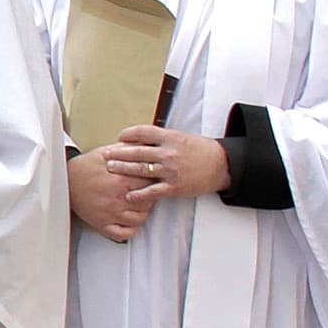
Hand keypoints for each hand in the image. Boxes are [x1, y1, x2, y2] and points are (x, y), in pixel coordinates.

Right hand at [66, 148, 152, 242]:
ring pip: (140, 219)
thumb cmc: (85, 167)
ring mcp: (111, 214)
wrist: (64, 181)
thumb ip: (128, 149)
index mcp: (121, 180)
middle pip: (148, 201)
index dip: (153, 179)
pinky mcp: (103, 225)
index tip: (151, 178)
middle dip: (151, 195)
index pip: (149, 182)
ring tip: (139, 204)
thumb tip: (144, 143)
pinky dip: (131, 229)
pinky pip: (125, 234)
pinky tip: (130, 219)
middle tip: (146, 191)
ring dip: (143, 211)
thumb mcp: (106, 152)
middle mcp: (118, 199)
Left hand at [91, 124, 229, 203]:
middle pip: (137, 151)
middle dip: (119, 153)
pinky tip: (128, 195)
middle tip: (105, 155)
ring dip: (123, 170)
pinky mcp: (174, 186)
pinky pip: (152, 191)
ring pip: (141, 170)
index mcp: (170, 137)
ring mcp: (170, 170)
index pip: (143, 132)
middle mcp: (168, 152)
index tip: (119, 137)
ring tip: (110, 170)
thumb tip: (142, 137)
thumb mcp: (182, 137)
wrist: (221, 165)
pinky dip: (139, 194)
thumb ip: (162, 138)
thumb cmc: (201, 150)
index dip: (129, 134)